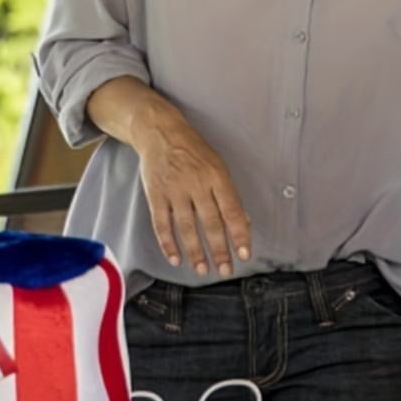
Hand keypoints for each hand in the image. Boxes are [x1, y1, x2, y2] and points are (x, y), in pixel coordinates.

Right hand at [133, 108, 251, 279]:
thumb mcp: (217, 164)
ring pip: (186, 227)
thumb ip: (229, 194)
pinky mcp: (156, 194)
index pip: (232, 210)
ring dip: (195, 252)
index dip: (240, 235)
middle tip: (225, 270)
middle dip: (219, 250)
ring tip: (202, 269)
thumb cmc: (192, 148)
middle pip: (210, 222)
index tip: (245, 254)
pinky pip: (162, 223)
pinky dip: (168, 243)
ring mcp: (174, 189)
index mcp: (216, 175)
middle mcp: (196, 183)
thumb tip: (244, 222)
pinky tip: (175, 258)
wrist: (159, 130)